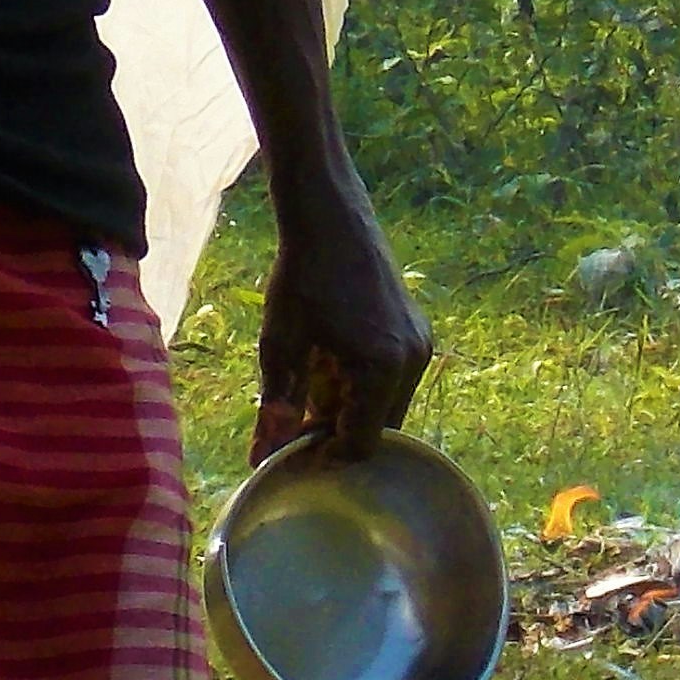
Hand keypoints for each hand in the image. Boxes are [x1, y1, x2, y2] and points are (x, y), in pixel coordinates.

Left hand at [252, 188, 431, 461]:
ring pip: (387, 406)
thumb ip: (276, 407)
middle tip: (297, 420)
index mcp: (381, 369)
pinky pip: (393, 380)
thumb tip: (260, 459)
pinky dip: (365, 385)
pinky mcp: (418, 332)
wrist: (331, 219)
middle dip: (339, 433)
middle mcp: (412, 362)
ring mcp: (420, 346)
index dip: (326, 456)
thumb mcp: (280, 346)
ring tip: (312, 384)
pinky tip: (332, 362)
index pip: (361, 445)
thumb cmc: (301, 278)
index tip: (293, 451)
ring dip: (352, 408)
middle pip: (379, 431)